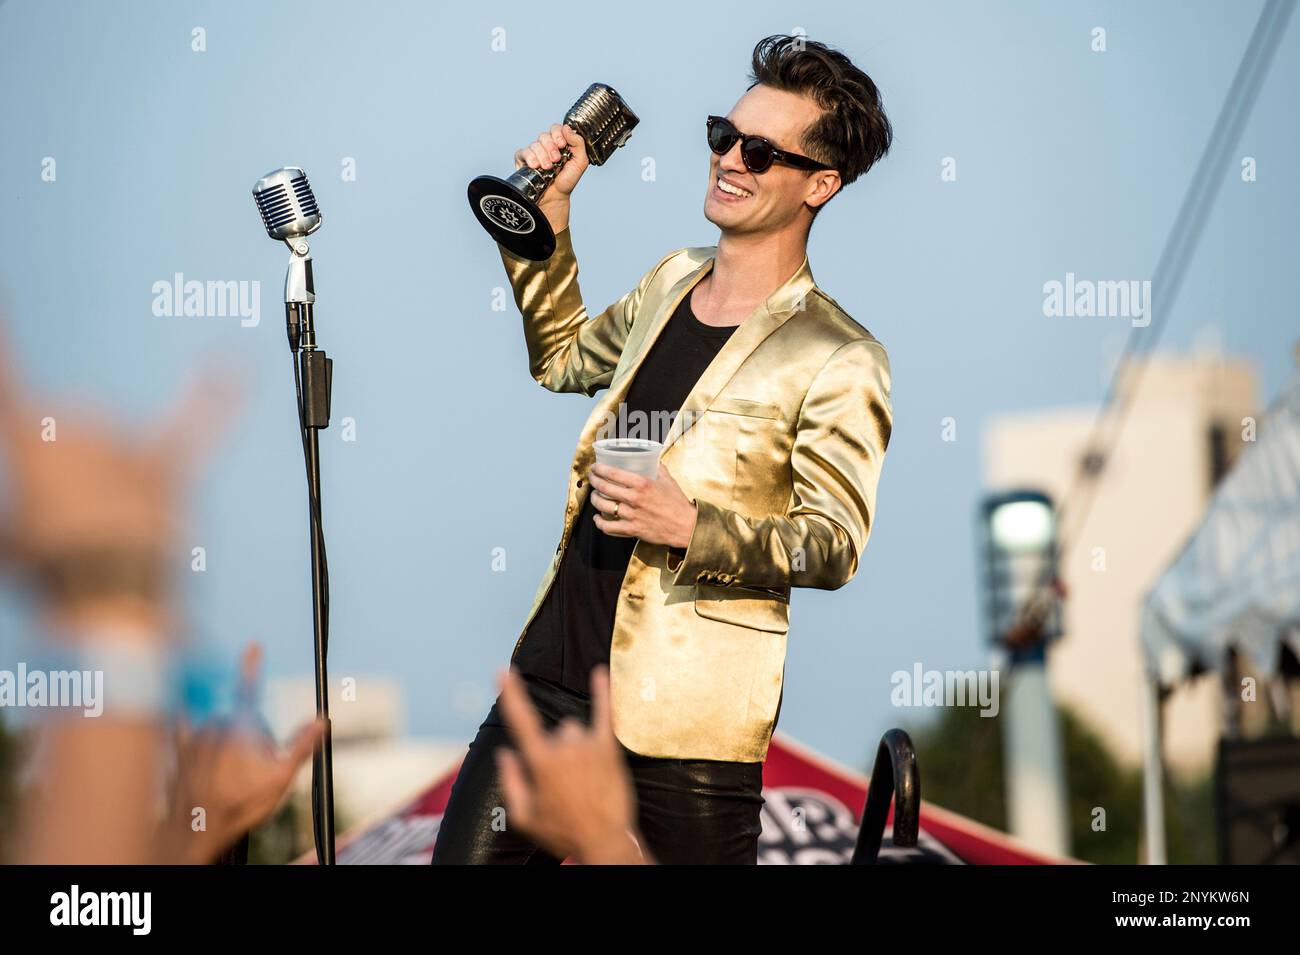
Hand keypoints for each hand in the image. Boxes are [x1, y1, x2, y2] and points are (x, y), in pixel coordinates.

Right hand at [0, 317, 241, 635]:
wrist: (111, 602)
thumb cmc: (53, 576)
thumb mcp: (9, 544)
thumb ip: (15, 521)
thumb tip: (30, 523)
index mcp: (29, 445)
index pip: (8, 384)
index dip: (6, 344)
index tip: (6, 298)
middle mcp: (79, 433)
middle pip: (76, 422)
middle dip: (76, 466)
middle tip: (75, 519)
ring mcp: (129, 449)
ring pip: (122, 436)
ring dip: (118, 471)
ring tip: (112, 522)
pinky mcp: (172, 471)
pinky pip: (198, 423)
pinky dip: (218, 394)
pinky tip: (236, 361)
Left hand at [165, 646, 324, 863]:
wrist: (196, 828)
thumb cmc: (240, 804)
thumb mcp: (280, 779)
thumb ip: (300, 746)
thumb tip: (321, 721)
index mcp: (242, 728)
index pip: (250, 689)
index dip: (251, 666)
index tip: (253, 645)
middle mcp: (215, 725)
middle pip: (239, 717)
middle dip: (250, 735)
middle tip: (253, 768)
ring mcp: (195, 737)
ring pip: (217, 726)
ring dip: (227, 740)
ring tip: (229, 773)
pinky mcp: (180, 751)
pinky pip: (184, 727)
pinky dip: (190, 723)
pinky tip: (192, 723)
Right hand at [495, 666, 645, 864]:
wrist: (605, 842)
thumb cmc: (563, 832)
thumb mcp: (525, 817)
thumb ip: (510, 783)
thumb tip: (505, 754)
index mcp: (540, 762)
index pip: (520, 720)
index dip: (511, 694)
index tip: (503, 671)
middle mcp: (564, 747)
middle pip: (554, 732)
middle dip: (554, 751)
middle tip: (564, 784)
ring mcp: (588, 746)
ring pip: (574, 730)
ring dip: (575, 746)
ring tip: (584, 777)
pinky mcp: (608, 748)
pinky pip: (604, 713)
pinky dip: (602, 691)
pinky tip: (599, 672)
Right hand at [513, 123, 587, 233]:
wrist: (555, 199)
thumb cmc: (567, 182)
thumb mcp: (580, 162)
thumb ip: (578, 143)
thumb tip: (568, 128)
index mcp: (560, 144)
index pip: (556, 128)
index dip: (558, 134)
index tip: (562, 145)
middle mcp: (546, 147)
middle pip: (545, 135)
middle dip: (551, 147)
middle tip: (556, 161)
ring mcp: (534, 153)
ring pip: (535, 144)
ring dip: (542, 155)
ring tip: (547, 168)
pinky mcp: (523, 161)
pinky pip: (522, 152)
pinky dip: (529, 157)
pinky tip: (535, 166)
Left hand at [589, 461, 696, 548]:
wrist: (685, 526)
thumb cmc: (678, 503)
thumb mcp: (668, 480)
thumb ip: (658, 468)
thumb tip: (651, 458)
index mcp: (642, 483)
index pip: (613, 473)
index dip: (599, 469)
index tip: (595, 467)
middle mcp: (634, 498)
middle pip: (604, 488)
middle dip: (594, 481)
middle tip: (592, 478)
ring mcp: (632, 515)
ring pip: (603, 506)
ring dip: (594, 500)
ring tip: (594, 496)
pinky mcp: (632, 529)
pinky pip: (609, 527)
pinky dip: (599, 523)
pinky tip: (598, 518)